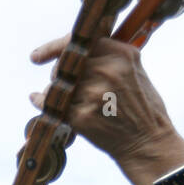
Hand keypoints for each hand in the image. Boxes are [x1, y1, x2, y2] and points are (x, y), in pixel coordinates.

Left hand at [28, 35, 183, 175]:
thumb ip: (107, 55)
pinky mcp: (82, 116)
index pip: (80, 43)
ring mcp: (94, 94)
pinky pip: (51, 105)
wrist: (147, 141)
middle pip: (66, 64)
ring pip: (57, 85)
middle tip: (64, 84)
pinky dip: (42, 103)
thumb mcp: (133, 70)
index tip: (36, 57)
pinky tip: (40, 102)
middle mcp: (107, 71)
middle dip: (60, 74)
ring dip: (54, 92)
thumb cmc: (141, 107)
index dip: (54, 48)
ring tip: (67, 101)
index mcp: (121, 55)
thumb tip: (73, 49)